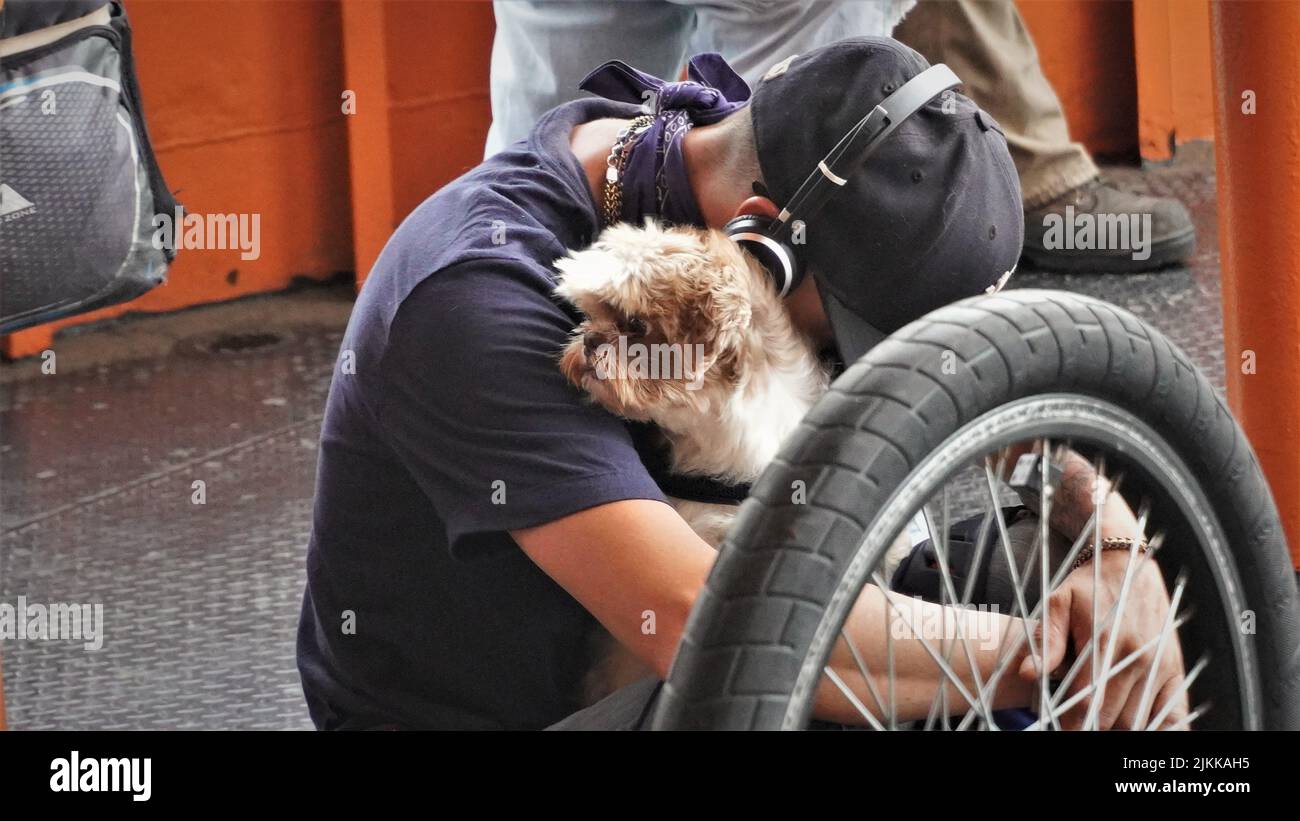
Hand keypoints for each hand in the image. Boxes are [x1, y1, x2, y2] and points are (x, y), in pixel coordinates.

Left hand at [1019, 548, 1187, 729]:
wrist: (1128, 561)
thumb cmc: (1088, 584)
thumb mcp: (1059, 602)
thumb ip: (1046, 640)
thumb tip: (1028, 673)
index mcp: (1105, 642)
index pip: (1088, 701)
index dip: (1072, 724)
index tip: (1059, 730)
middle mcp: (1137, 657)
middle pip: (1114, 717)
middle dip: (1091, 729)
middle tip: (1075, 729)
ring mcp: (1160, 665)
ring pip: (1140, 719)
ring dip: (1119, 729)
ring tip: (1098, 728)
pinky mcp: (1175, 668)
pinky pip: (1174, 712)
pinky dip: (1159, 728)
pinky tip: (1140, 731)